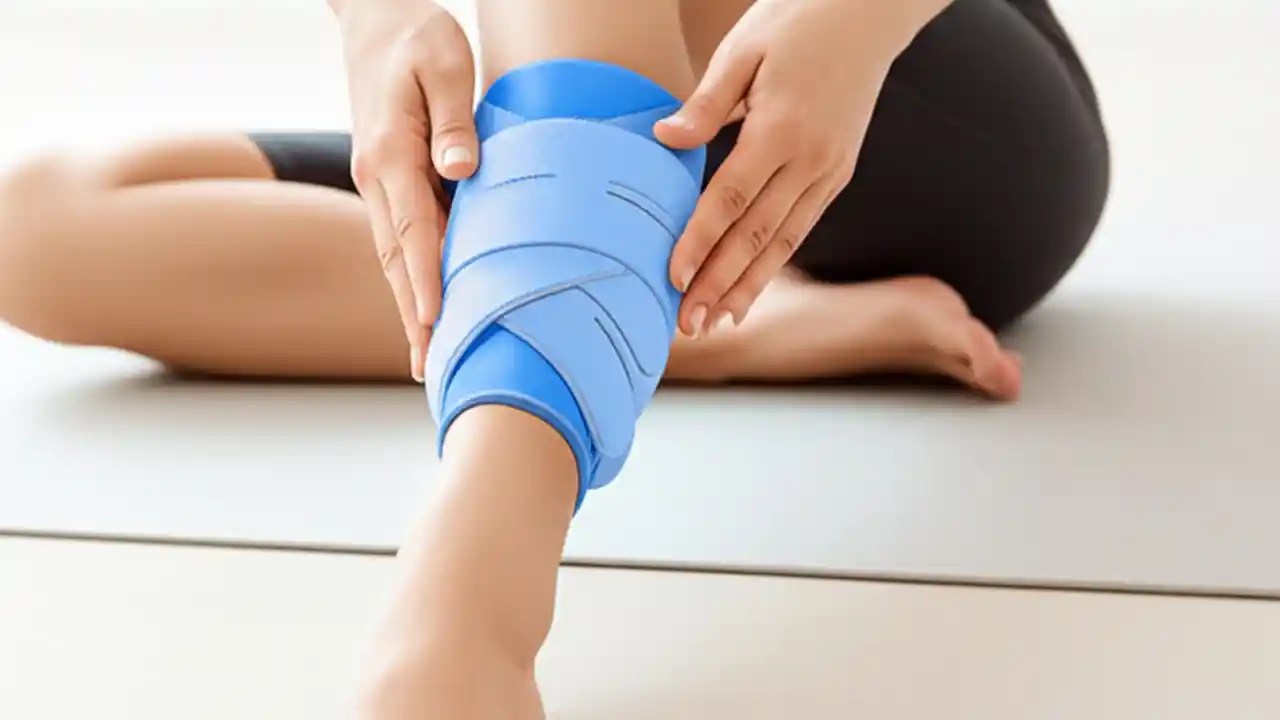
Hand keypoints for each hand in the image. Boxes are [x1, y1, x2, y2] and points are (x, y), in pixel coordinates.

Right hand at [332, 0, 478, 380]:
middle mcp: (376, 176)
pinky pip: (400, 238)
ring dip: (410, 306)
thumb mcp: (445, 63)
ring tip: (425, 357)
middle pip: (395, 259)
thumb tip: (461, 170)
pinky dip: (412, 277)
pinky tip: (429, 306)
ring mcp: (378, 181)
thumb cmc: (417, 34)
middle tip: (429, 369)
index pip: (411, 229)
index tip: (436, 323)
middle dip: (413, 316)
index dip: (425, 279)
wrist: (375, 16)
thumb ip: (454, 119)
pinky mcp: (389, 179)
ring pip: (393, 255)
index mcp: (390, 152)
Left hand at [656, 0, 938, 336]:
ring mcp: (829, 171)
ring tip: (715, 322)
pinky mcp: (838, 175)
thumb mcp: (743, 49)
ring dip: (747, 287)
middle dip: (719, 284)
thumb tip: (664, 138)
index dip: (699, 243)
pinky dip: (773, 264)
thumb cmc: (796, 20)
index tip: (672, 280)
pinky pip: (801, 229)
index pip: (729, 200)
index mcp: (781, 128)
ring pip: (783, 243)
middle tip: (687, 325)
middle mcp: (810, 160)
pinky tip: (749, 289)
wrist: (869, 13)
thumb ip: (706, 103)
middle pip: (756, 236)